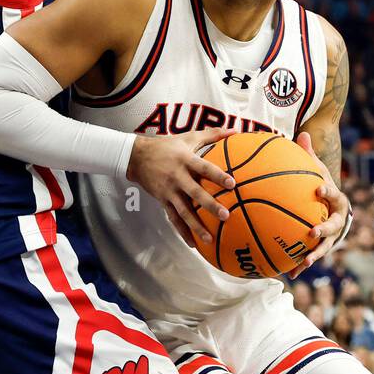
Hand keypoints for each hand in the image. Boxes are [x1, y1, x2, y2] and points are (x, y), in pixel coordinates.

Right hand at [125, 128, 234, 247]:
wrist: (137, 156)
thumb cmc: (168, 145)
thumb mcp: (189, 137)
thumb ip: (213, 134)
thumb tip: (236, 129)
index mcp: (185, 160)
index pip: (204, 168)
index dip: (217, 175)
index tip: (232, 183)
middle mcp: (177, 176)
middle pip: (195, 193)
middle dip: (210, 205)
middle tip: (225, 215)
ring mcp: (169, 190)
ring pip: (183, 211)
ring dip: (196, 226)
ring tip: (210, 239)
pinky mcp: (163, 200)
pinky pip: (173, 218)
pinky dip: (183, 231)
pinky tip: (193, 244)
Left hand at [288, 131, 350, 278]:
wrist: (334, 207)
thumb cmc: (321, 185)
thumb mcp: (317, 170)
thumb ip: (308, 156)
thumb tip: (301, 133)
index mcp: (337, 200)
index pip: (334, 194)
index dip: (327, 191)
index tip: (318, 189)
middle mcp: (337, 220)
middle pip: (334, 226)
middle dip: (324, 230)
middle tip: (312, 231)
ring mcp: (332, 236)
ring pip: (325, 247)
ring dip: (314, 255)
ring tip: (303, 262)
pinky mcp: (322, 247)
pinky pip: (310, 256)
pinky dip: (301, 265)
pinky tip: (289, 274)